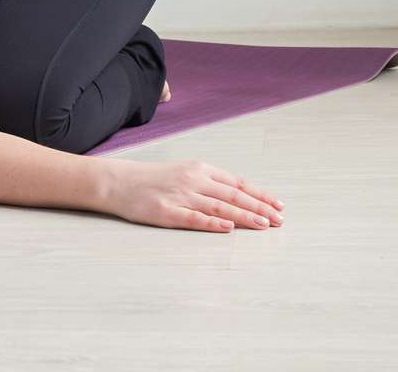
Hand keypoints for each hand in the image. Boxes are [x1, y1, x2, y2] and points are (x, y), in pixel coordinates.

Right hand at [98, 159, 285, 232]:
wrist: (117, 181)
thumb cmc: (152, 179)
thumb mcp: (184, 172)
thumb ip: (208, 182)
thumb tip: (238, 196)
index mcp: (200, 169)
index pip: (237, 182)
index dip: (260, 194)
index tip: (278, 205)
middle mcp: (193, 180)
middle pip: (233, 195)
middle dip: (259, 207)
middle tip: (279, 219)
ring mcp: (180, 196)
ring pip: (219, 206)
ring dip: (244, 216)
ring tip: (264, 224)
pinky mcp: (166, 212)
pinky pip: (193, 218)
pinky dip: (212, 223)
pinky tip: (228, 228)